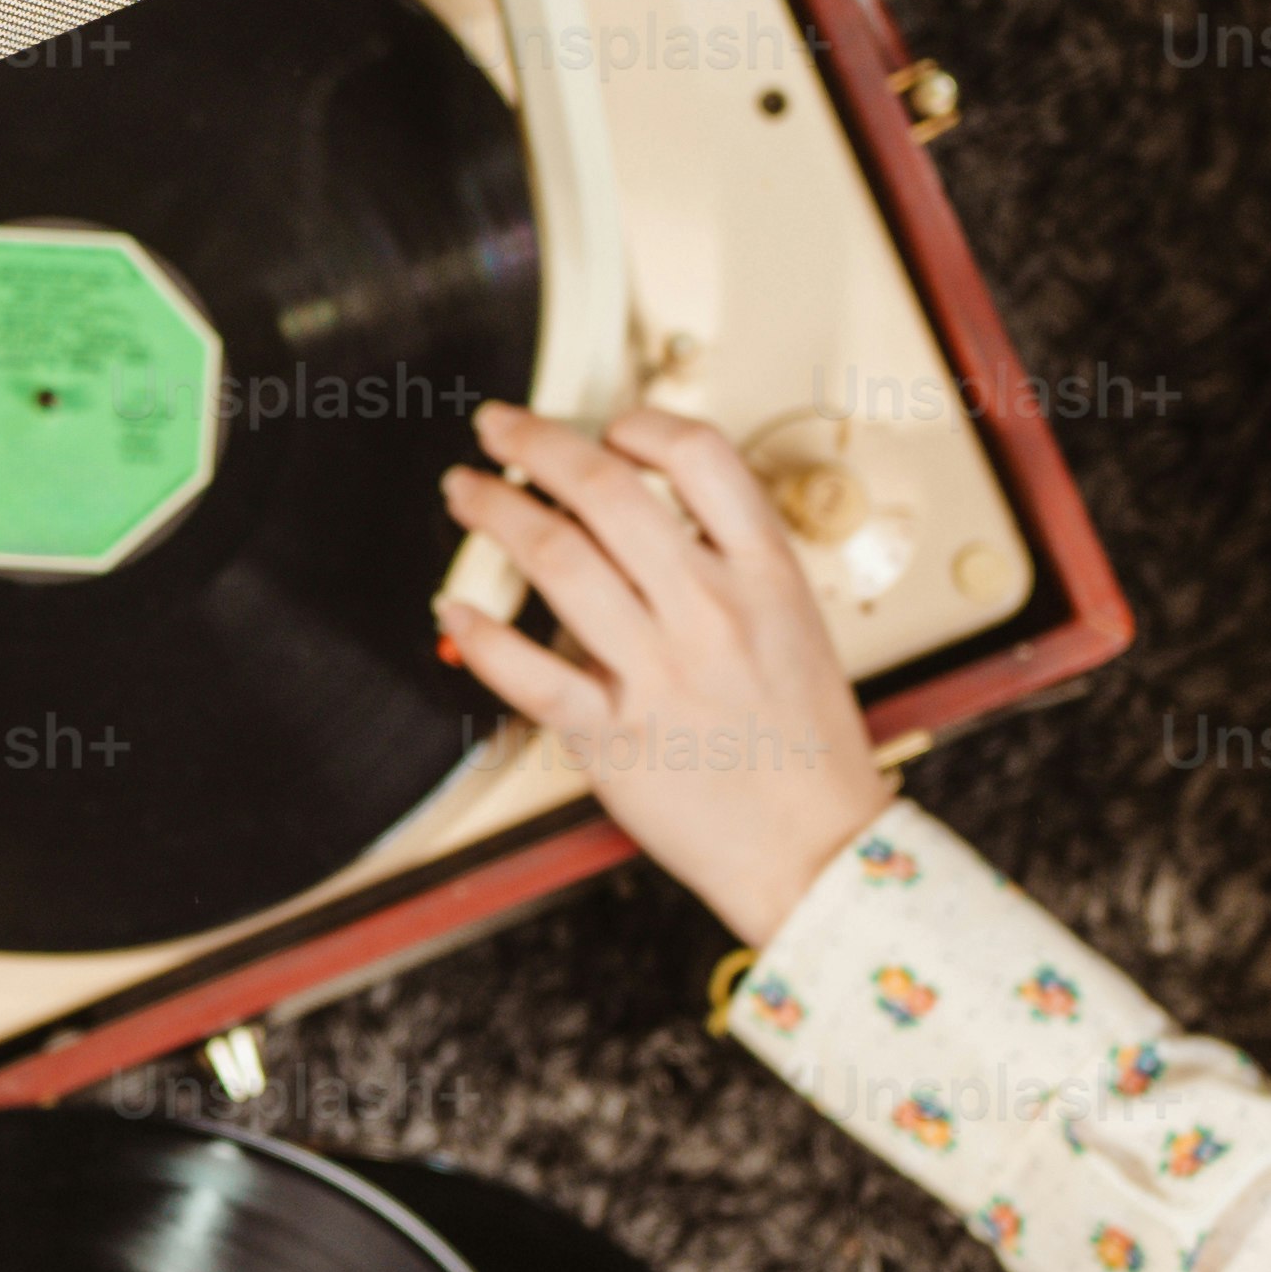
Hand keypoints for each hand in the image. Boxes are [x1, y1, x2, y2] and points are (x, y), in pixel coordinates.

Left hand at [433, 401, 896, 941]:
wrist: (816, 847)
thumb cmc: (805, 742)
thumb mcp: (795, 623)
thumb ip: (730, 563)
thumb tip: (638, 512)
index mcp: (766, 574)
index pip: (701, 456)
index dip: (642, 424)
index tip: (605, 427)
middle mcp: (712, 611)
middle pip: (607, 490)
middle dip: (535, 442)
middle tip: (496, 428)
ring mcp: (661, 673)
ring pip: (556, 560)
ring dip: (495, 512)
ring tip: (466, 493)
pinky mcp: (614, 737)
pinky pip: (528, 672)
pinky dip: (481, 632)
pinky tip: (455, 607)